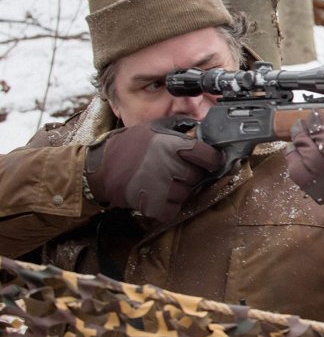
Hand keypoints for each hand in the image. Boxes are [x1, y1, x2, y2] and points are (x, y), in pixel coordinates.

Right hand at [84, 116, 222, 221]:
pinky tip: (155, 194)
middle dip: (190, 175)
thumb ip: (179, 128)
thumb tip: (201, 128)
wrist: (99, 168)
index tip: (208, 161)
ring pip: (186, 194)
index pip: (210, 156)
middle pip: (198, 177)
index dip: (211, 159)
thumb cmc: (127, 146)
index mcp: (174, 145)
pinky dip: (167, 206)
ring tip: (160, 181)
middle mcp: (171, 166)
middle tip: (173, 171)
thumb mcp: (153, 128)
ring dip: (178, 190)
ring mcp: (163, 187)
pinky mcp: (154, 206)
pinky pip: (173, 209)